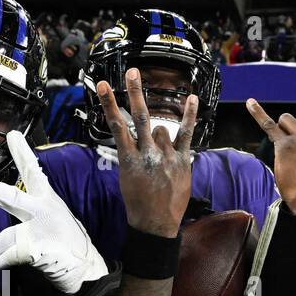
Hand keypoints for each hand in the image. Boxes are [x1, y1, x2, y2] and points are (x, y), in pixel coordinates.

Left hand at [0, 131, 106, 293]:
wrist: (86, 269)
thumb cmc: (64, 246)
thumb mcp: (43, 231)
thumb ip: (10, 239)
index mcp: (46, 200)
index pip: (33, 172)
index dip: (22, 153)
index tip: (12, 135)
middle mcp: (43, 211)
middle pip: (11, 198)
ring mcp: (41, 231)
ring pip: (5, 238)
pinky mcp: (38, 249)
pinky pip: (8, 255)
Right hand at [96, 67, 192, 236]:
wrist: (155, 223)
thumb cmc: (138, 202)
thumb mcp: (125, 177)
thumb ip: (130, 155)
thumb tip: (134, 139)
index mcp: (128, 158)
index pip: (116, 125)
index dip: (108, 103)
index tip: (102, 85)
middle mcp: (146, 153)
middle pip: (140, 116)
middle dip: (135, 92)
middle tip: (132, 72)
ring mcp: (165, 155)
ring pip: (160, 128)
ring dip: (156, 134)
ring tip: (154, 153)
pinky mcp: (182, 160)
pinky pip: (186, 133)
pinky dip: (189, 115)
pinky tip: (192, 98)